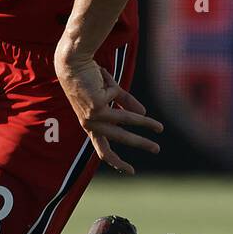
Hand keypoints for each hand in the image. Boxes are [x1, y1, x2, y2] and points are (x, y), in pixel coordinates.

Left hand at [55, 50, 162, 175]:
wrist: (73, 62)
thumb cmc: (87, 76)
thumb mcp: (109, 92)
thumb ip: (125, 102)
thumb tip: (144, 113)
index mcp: (90, 124)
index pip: (103, 148)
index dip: (116, 161)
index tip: (131, 171)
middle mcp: (89, 123)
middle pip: (118, 139)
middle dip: (139, 144)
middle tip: (156, 149)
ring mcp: (92, 115)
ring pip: (125, 120)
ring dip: (144, 124)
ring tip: (160, 127)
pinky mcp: (97, 105)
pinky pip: (116, 95)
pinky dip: (111, 84)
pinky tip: (98, 75)